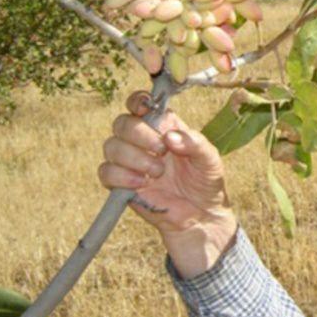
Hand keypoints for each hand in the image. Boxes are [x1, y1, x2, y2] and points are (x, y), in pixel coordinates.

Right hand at [99, 90, 237, 278]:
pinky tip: (141, 184)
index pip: (139, 103)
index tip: (145, 109)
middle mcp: (142, 140)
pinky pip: (106, 172)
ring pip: (111, 146)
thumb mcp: (209, 159)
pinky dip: (121, 176)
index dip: (137, 102)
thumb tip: (170, 137)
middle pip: (122, 123)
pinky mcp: (121, 183)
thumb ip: (194, 143)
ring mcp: (129, 161)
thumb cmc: (206, 181)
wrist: (200, 215)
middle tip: (161, 151)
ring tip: (157, 172)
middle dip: (139, 134)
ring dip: (133, 157)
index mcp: (163, 126)